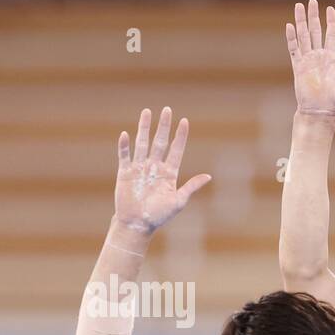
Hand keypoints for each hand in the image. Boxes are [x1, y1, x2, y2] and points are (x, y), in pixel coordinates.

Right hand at [114, 107, 210, 234]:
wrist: (139, 224)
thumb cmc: (160, 215)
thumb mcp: (179, 201)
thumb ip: (191, 186)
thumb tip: (208, 176)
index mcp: (169, 173)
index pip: (176, 150)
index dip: (180, 136)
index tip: (184, 121)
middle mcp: (155, 167)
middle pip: (160, 142)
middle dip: (163, 126)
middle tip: (167, 110)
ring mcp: (140, 168)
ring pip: (143, 143)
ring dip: (144, 128)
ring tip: (147, 112)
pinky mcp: (125, 172)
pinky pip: (125, 156)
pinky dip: (125, 146)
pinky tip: (126, 134)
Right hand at [285, 0, 334, 114]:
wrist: (322, 110)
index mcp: (331, 57)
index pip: (331, 34)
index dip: (331, 22)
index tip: (330, 9)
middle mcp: (318, 56)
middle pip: (315, 31)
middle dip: (314, 16)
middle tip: (311, 1)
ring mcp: (307, 60)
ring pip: (303, 35)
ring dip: (301, 21)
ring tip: (299, 6)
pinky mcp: (299, 66)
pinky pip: (294, 49)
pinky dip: (292, 37)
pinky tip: (290, 26)